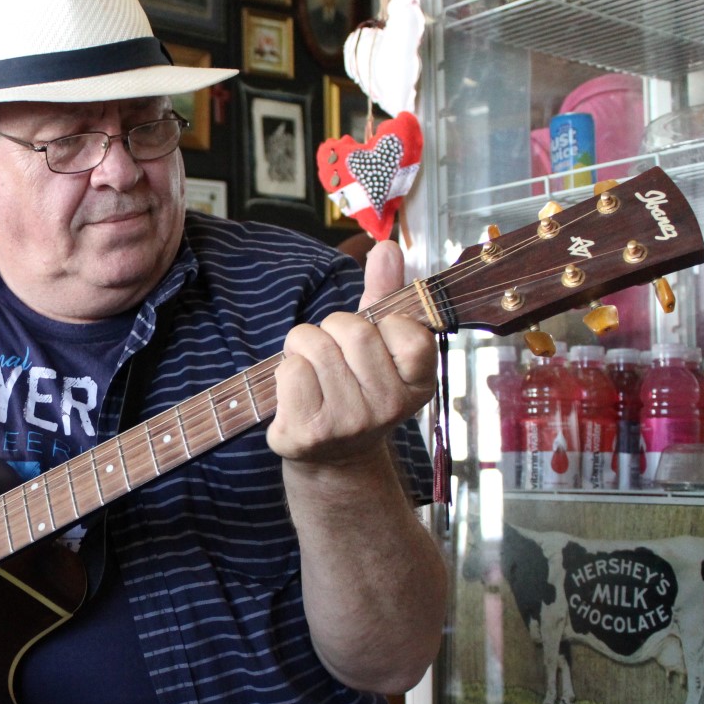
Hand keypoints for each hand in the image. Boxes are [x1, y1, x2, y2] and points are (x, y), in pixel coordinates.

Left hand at [266, 240, 436, 467]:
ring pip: (315, 346)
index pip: (408, 331)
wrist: (331, 456)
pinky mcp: (309, 433)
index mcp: (418, 384)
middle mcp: (389, 408)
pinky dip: (285, 372)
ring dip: (302, 347)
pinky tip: (297, 392)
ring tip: (311, 369)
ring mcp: (349, 424)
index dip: (382, 325)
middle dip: (331, 329)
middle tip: (331, 353)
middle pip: (351, 329)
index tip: (375, 343)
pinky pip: (291, 371)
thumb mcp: (378, 344)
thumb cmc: (354, 388)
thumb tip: (387, 247)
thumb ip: (384, 294)